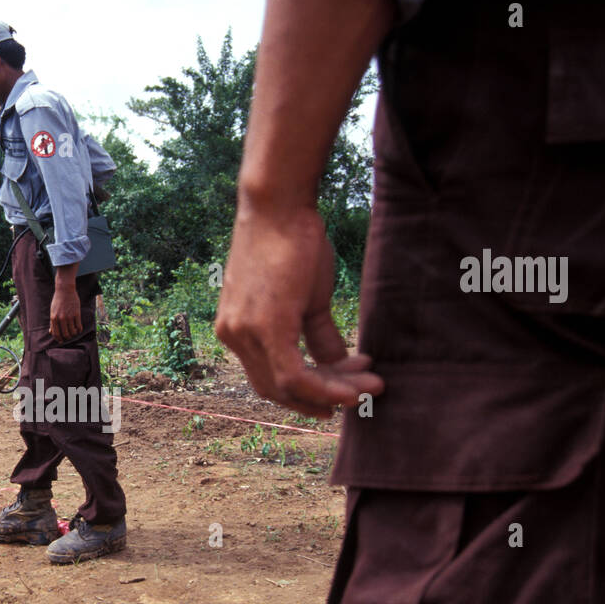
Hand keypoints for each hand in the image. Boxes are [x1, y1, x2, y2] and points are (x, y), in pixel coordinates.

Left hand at [50, 281, 81, 341]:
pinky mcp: (76, 314)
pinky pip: (78, 326)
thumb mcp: (52, 311)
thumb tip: (51, 332)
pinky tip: (79, 329)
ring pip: (72, 332)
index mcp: (54, 318)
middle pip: (65, 334)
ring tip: (74, 333)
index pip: (56, 333)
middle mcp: (61, 318)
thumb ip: (52, 322)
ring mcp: (69, 316)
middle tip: (69, 337)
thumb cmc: (58, 300)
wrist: (65, 290)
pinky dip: (79, 330)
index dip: (59, 339)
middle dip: (67, 338)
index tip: (61, 340)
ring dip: (73, 334)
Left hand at [215, 205, 382, 418]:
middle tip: (362, 393)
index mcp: (237, 331)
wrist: (280, 207)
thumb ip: (319, 335)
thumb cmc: (293, 242)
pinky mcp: (264, 329)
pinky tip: (354, 386)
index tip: (343, 391)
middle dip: (323, 396)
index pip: (270, 378)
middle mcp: (233, 338)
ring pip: (288, 386)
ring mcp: (244, 335)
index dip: (308, 392)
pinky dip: (325, 386)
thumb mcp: (309, 298)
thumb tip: (339, 363)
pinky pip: (294, 376)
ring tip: (370, 386)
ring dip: (333, 391)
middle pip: (278, 389)